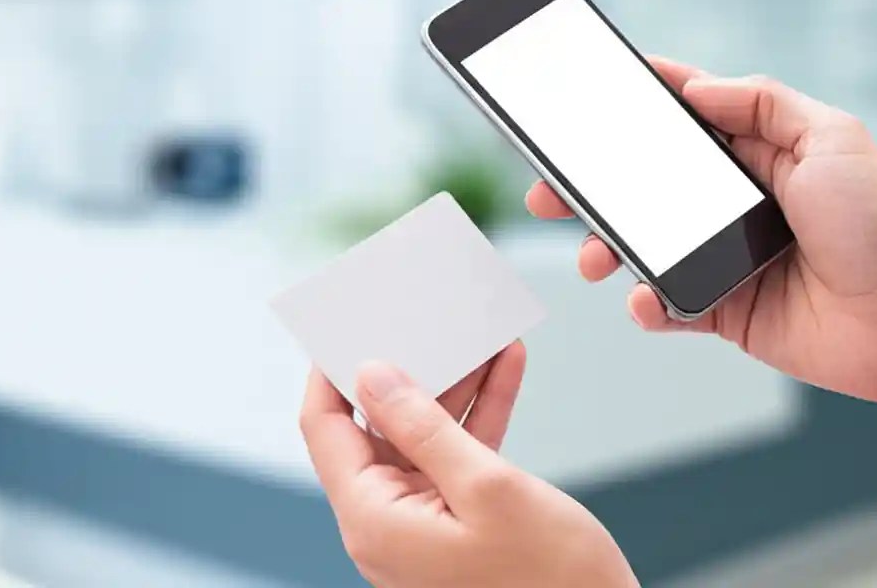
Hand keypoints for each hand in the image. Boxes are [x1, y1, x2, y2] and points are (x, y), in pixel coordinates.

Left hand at [300, 343, 637, 587]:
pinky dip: (479, 415)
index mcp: (374, 518)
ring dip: (454, 383)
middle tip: (419, 316)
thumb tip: (372, 376)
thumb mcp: (487, 487)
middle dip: (406, 367)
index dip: (332, 368)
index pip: (325, 425)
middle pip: (375, 425)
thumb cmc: (552, 582)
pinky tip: (504, 369)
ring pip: (422, 435)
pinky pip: (455, 457)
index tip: (349, 320)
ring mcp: (421, 525)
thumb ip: (424, 427)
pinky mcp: (456, 525)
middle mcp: (386, 523)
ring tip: (476, 332)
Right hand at [527, 57, 876, 446]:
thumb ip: (764, 103)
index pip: (686, 118)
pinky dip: (643, 304)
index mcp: (756, 153)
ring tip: (592, 255)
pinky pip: (663, 303)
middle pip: (642, 184)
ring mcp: (720, 255)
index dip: (639, 103)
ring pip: (639, 245)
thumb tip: (697, 86)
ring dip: (604, 247)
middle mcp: (731, 202)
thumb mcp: (833, 138)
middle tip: (549, 189)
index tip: (591, 91)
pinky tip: (642, 300)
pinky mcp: (718, 307)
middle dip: (589, 186)